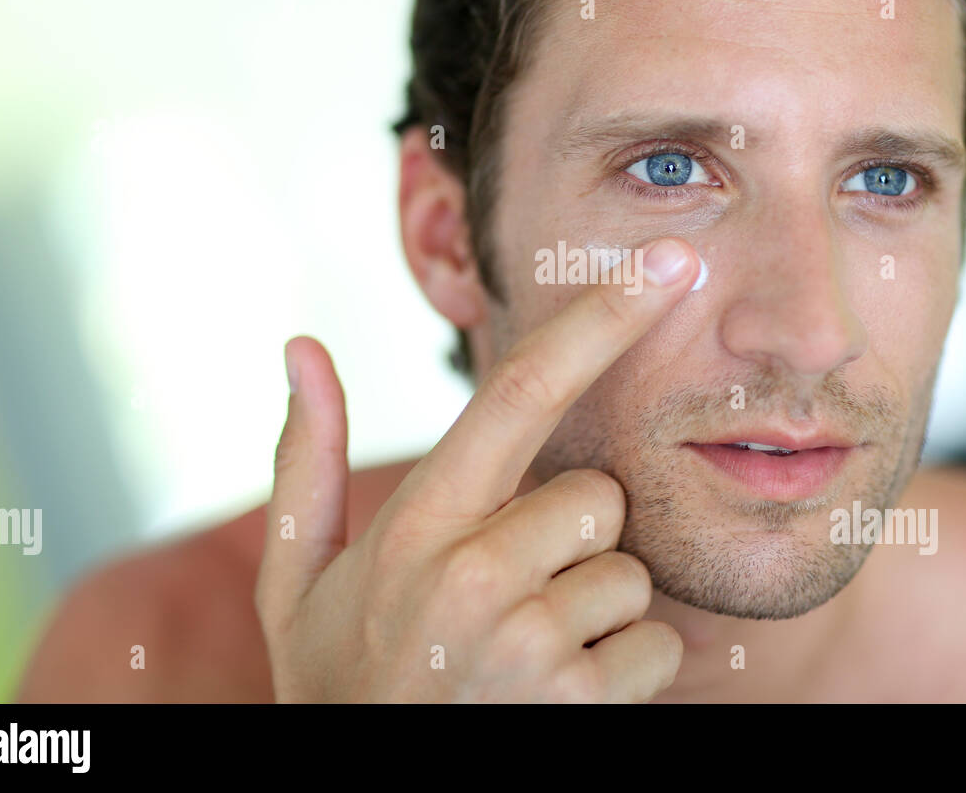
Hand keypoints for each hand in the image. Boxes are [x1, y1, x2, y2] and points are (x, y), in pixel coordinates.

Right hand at [255, 237, 699, 701]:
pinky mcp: (578, 703)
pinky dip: (626, 669)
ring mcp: (529, 643)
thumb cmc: (342, 685)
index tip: (666, 264)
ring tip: (523, 653)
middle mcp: (472, 575)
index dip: (600, 319)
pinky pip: (656, 644)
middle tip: (510, 593)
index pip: (520, 393)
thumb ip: (307, 462)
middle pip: (597, 495)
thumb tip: (300, 347)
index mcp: (414, 527)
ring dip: (594, 608)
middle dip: (574, 535)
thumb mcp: (299, 583)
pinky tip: (557, 695)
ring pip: (629, 572)